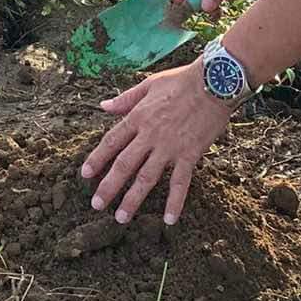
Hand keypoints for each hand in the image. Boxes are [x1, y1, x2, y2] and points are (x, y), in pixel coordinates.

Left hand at [79, 62, 232, 224]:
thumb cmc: (182, 81)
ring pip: (146, 178)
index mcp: (138, 117)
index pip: (112, 142)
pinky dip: (175, 202)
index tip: (85, 175)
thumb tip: (103, 106)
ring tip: (121, 217)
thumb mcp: (149, 84)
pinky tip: (169, 220)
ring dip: (133, 199)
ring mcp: (169, 148)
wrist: (215, 82)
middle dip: (108, 187)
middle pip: (124, 165)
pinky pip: (180, 183)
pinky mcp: (190, 155)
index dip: (97, 159)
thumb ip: (125, 99)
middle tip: (97, 205)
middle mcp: (150, 135)